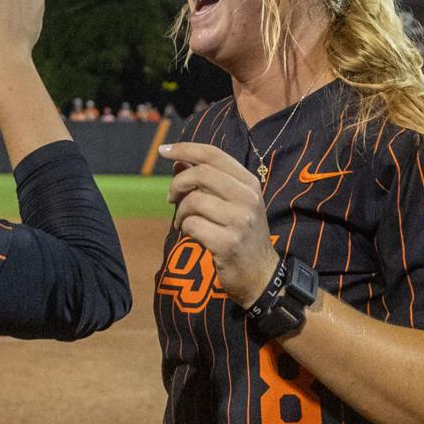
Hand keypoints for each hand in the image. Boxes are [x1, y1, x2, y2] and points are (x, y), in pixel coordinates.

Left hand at [160, 142, 279, 305]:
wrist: (260, 274)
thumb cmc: (240, 234)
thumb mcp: (230, 203)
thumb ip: (206, 181)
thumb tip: (178, 162)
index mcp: (249, 183)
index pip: (214, 155)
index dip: (186, 149)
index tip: (163, 151)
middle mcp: (248, 198)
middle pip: (202, 173)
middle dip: (178, 183)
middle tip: (170, 197)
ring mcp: (240, 221)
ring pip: (194, 200)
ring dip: (180, 211)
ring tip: (182, 222)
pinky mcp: (228, 243)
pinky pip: (192, 225)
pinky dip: (184, 228)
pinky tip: (190, 234)